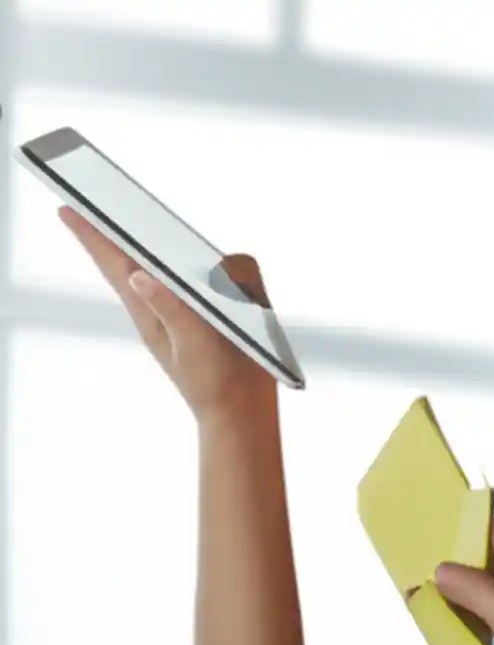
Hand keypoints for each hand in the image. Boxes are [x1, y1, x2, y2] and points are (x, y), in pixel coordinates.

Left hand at [59, 207, 275, 422]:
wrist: (245, 411)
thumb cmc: (214, 385)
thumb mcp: (190, 348)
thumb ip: (171, 309)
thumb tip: (140, 274)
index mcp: (150, 312)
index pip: (115, 265)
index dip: (91, 236)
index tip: (66, 209)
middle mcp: (171, 302)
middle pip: (142, 256)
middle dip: (121, 230)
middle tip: (99, 203)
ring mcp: (199, 302)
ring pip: (195, 261)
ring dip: (195, 259)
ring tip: (185, 255)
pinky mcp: (228, 305)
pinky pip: (233, 273)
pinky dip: (237, 280)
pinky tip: (240, 298)